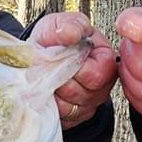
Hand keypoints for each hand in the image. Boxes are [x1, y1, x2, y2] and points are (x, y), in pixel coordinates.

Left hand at [31, 11, 116, 129]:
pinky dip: (50, 103)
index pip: (98, 73)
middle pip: (85, 93)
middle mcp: (103, 84)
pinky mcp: (76, 116)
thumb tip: (71, 33)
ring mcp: (90, 103)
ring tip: (46, 76)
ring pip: (71, 107)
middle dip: (62, 80)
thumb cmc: (52, 40)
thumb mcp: (58, 24)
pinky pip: (62, 117)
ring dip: (53, 92)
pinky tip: (46, 89)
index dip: (77, 67)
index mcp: (105, 59)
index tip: (62, 56)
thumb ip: (68, 25)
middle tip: (48, 66)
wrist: (36, 58)